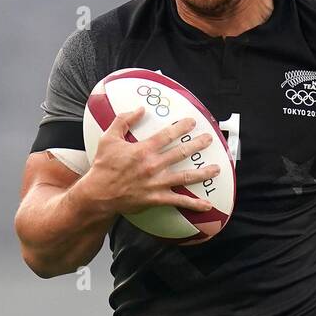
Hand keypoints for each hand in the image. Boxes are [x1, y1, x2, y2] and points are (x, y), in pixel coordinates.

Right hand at [86, 110, 219, 214]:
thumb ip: (123, 121)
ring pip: (186, 177)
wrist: (99, 194)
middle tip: (209, 140)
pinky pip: (179, 201)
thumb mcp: (109, 138)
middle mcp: (153, 165)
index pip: (168, 135)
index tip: (192, 122)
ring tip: (216, 169)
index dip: (182, 127)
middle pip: (181, 153)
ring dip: (203, 173)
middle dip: (198, 145)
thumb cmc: (103, 166)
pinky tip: (207, 205)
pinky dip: (194, 204)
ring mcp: (157, 183)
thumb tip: (139, 109)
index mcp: (143, 150)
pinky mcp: (157, 198)